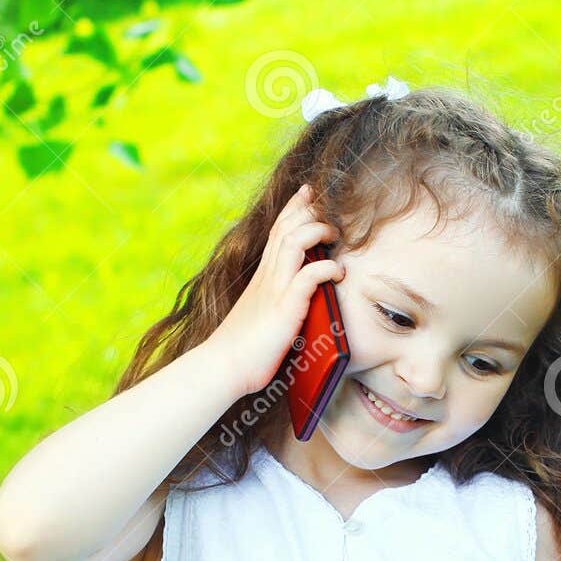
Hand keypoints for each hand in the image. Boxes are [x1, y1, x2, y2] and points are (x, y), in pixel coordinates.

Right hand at [208, 183, 345, 397]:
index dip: (293, 209)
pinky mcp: (283, 309)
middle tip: (324, 200)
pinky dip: (324, 269)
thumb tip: (295, 302)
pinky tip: (338, 272)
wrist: (223, 367)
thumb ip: (276, 301)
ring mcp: (274, 291)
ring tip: (334, 233)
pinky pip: (306, 278)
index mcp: (262, 277)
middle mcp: (267, 277)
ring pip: (294, 243)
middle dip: (306, 209)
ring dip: (316, 231)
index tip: (307, 193)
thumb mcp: (262, 316)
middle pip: (286, 228)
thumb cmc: (243, 349)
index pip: (277, 231)